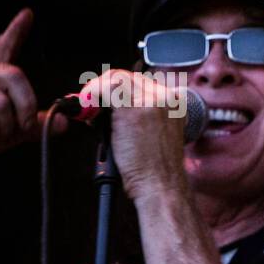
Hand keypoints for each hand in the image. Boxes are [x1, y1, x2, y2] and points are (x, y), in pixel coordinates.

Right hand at [0, 8, 65, 183]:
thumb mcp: (13, 130)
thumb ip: (37, 124)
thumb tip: (64, 122)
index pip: (5, 46)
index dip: (16, 30)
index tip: (27, 14)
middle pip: (15, 75)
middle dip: (26, 105)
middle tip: (23, 125)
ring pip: (0, 101)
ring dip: (5, 126)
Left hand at [76, 69, 188, 200]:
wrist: (161, 186)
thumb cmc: (156, 169)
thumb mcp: (157, 134)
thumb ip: (140, 116)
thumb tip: (109, 105)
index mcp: (176, 104)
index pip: (141, 82)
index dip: (117, 88)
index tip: (104, 99)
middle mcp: (167, 98)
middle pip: (128, 77)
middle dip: (104, 88)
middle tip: (90, 104)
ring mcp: (152, 102)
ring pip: (116, 79)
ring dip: (97, 91)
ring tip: (88, 109)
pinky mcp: (135, 109)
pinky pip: (108, 89)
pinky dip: (93, 95)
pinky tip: (87, 110)